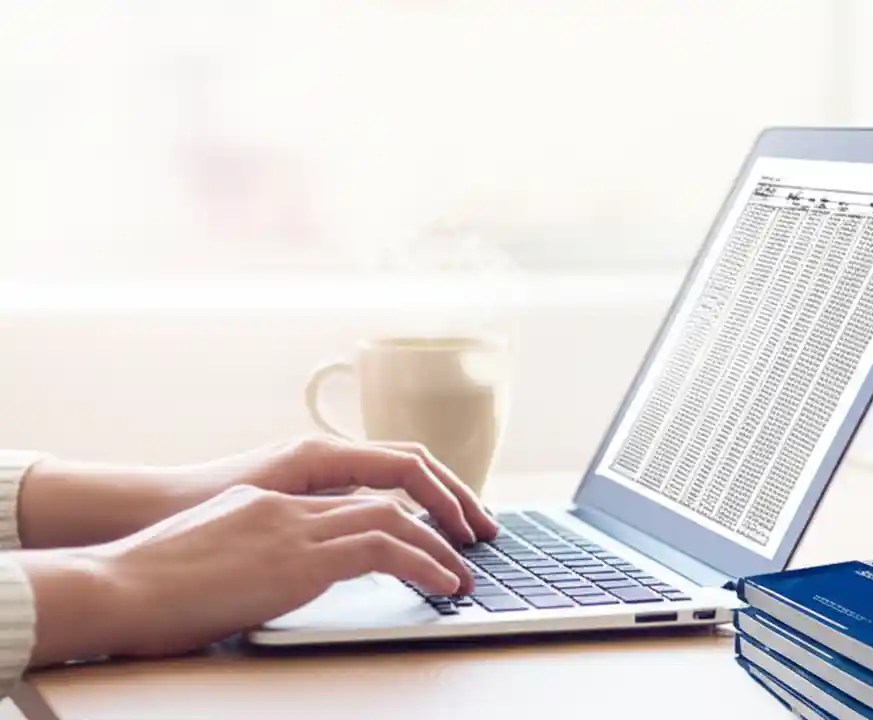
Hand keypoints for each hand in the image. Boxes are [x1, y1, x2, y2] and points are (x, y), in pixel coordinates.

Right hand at [18, 485, 470, 664]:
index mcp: (267, 502)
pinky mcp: (300, 558)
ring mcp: (295, 527)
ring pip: (392, 518)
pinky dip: (424, 563)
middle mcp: (287, 504)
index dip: (394, 512)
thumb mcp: (208, 559)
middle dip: (432, 517)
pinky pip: (385, 550)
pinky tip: (444, 583)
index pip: (349, 496)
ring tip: (463, 573)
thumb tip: (262, 586)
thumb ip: (249, 561)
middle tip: (464, 540)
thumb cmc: (146, 586)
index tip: (424, 530)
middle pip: (382, 495)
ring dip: (437, 544)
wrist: (113, 585)